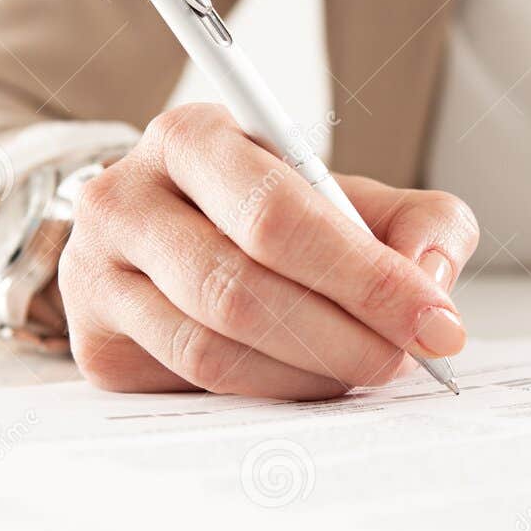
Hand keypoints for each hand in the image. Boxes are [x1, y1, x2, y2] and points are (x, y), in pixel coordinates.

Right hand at [60, 103, 477, 397]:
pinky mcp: (96, 344)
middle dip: (344, 335)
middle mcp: (123, 199)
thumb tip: (430, 279)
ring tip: (368, 368)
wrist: (179, 238)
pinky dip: (271, 392)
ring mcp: (96, 275)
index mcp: (189, 138)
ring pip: (213, 348)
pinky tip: (314, 380)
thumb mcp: (355, 196)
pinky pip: (194, 385)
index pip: (277, 214)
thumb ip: (420, 221)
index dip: (364, 275)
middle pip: (240, 288)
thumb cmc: (275, 213)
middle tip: (408, 358)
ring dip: (310, 372)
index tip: (434, 320)